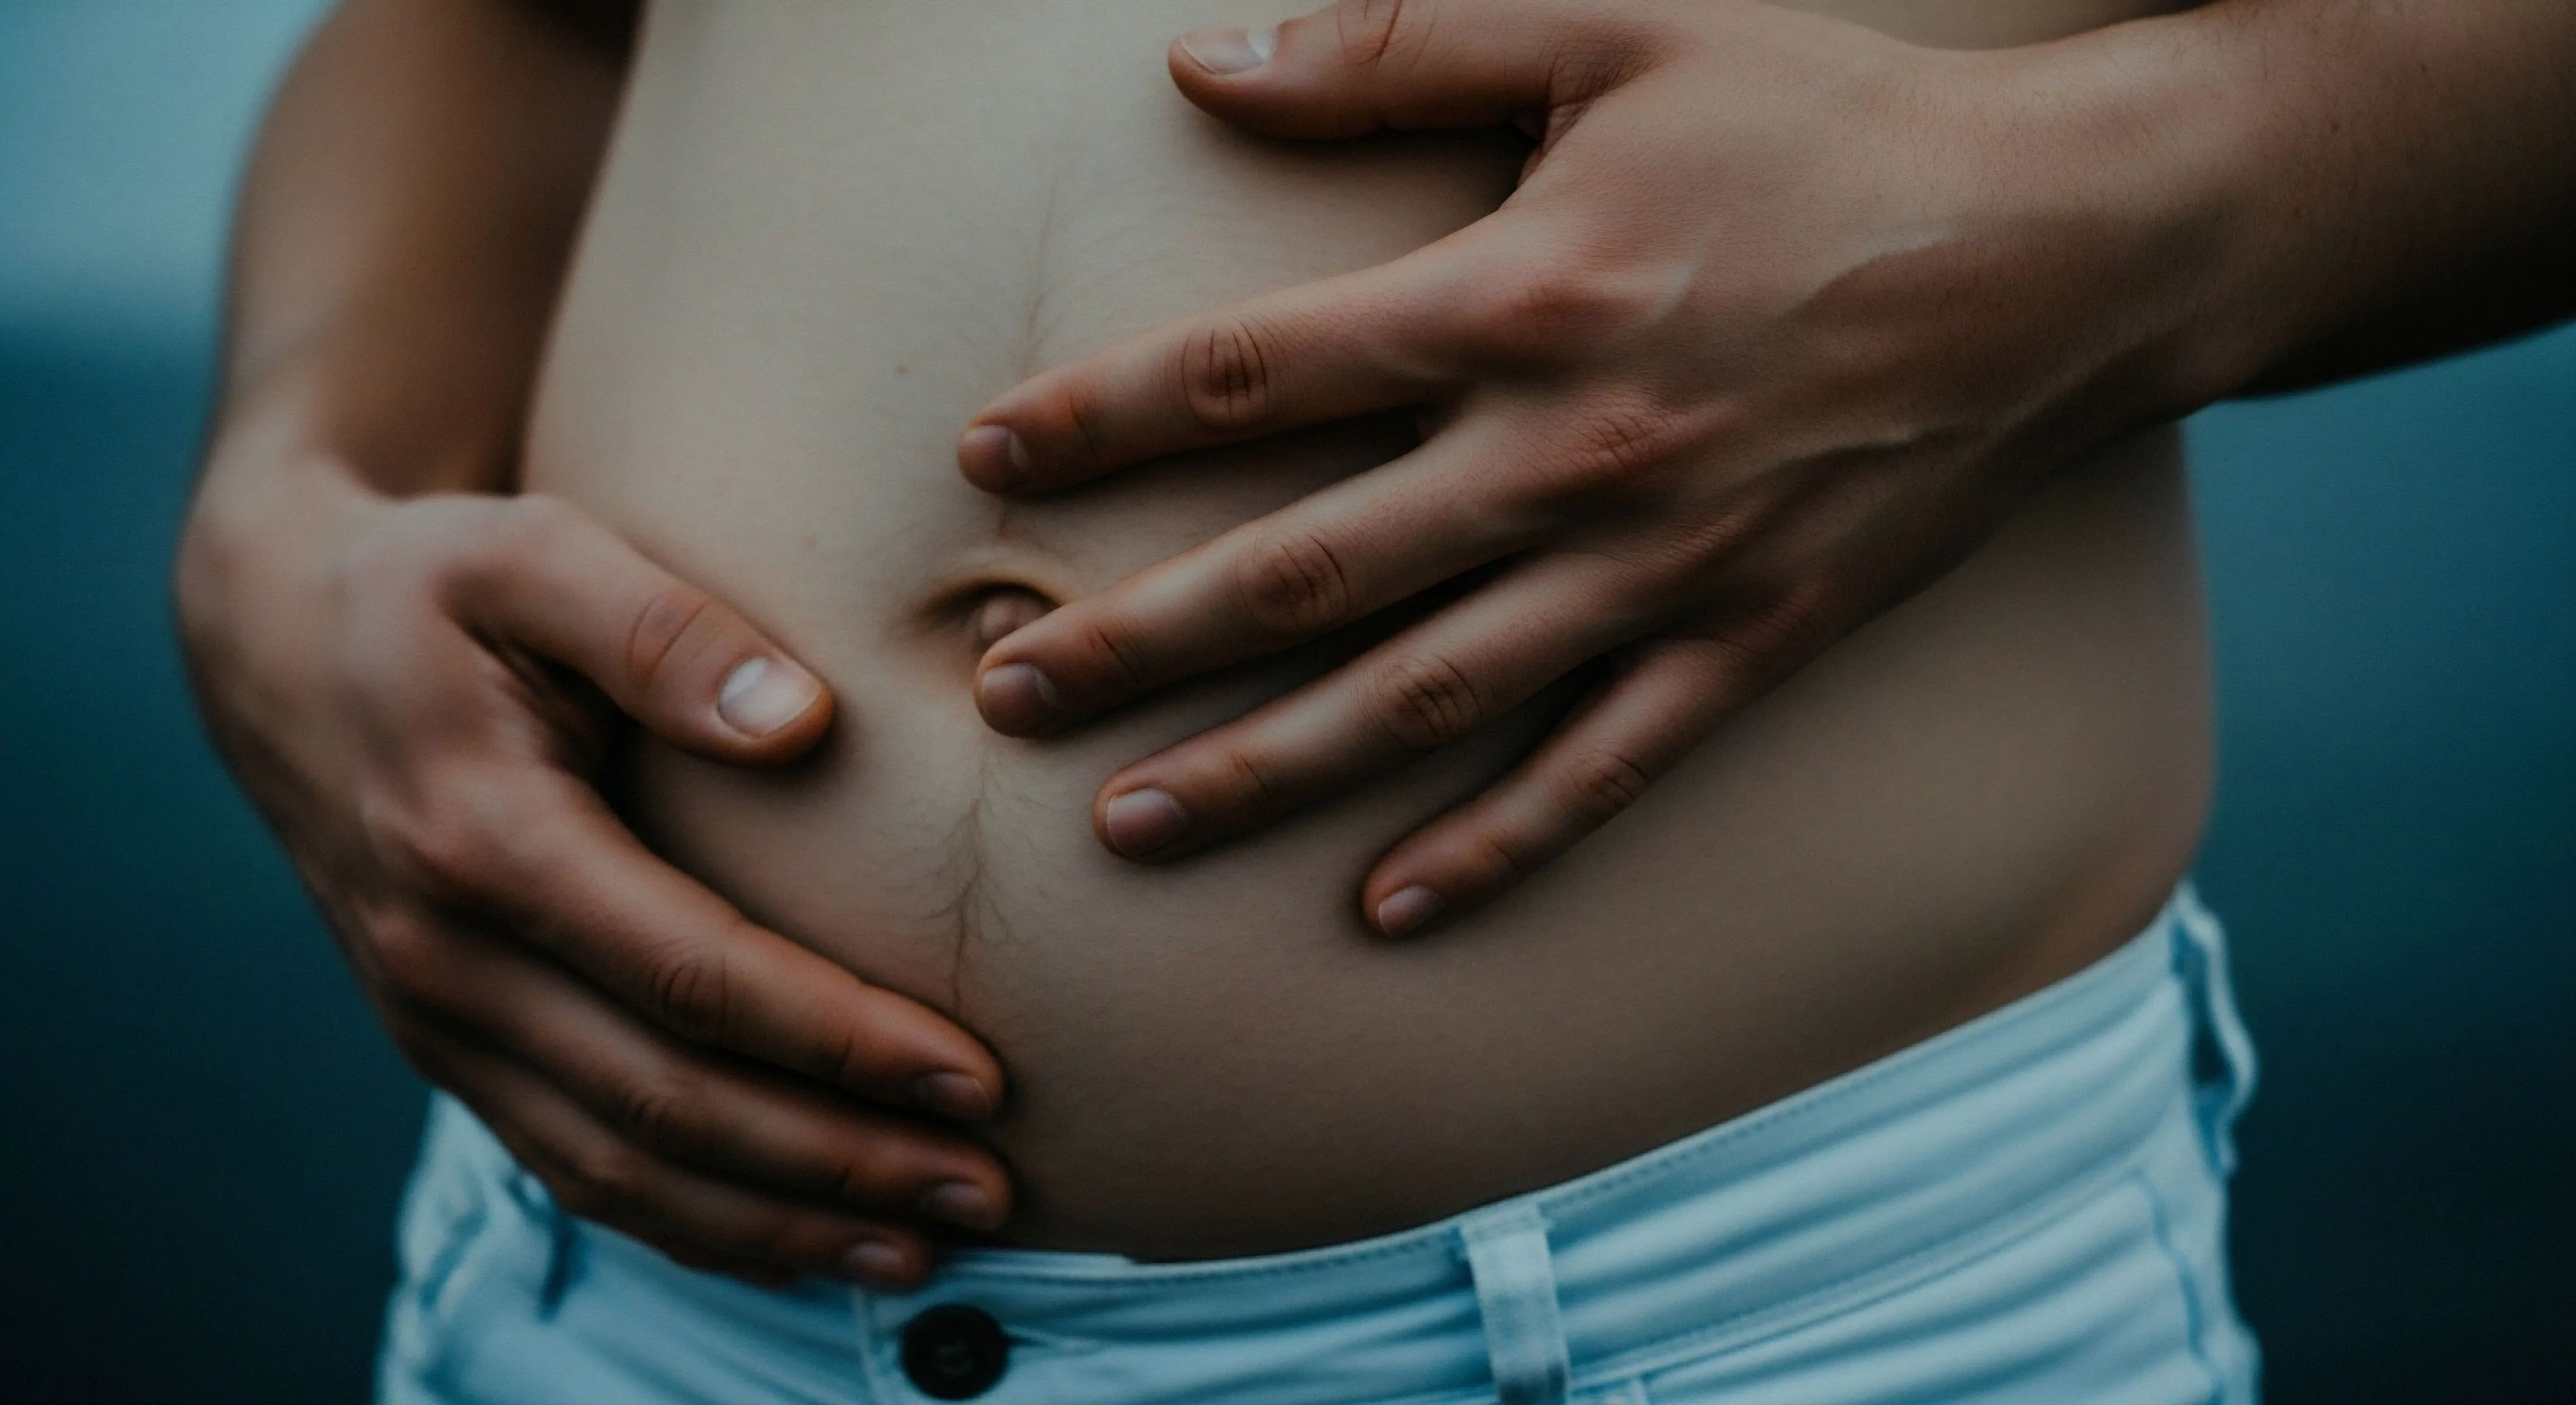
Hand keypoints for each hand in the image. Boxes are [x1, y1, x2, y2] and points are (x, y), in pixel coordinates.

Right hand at [177, 470, 1010, 1288]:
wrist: (279, 644)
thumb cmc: (430, 585)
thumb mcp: (530, 552)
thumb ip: (662, 629)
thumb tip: (804, 722)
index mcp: (482, 842)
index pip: (693, 978)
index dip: (840, 1040)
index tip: (973, 1075)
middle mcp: (449, 960)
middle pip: (671, 1104)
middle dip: (839, 1162)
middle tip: (987, 1190)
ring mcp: (439, 1022)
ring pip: (623, 1168)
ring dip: (780, 1224)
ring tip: (926, 1248)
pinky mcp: (449, 1049)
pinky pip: (575, 1169)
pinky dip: (694, 1224)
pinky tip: (805, 1244)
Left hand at [959, 0, 2211, 935]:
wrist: (2075, 247)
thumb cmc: (1837, 121)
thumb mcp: (1620, 29)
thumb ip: (1400, 45)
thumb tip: (1200, 59)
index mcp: (1520, 298)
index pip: (1253, 374)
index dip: (1101, 418)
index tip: (985, 462)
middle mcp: (1568, 457)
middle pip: (1302, 572)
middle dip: (1135, 641)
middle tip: (1001, 700)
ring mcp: (1660, 571)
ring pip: (1420, 700)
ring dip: (1262, 771)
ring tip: (1126, 827)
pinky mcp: (1749, 643)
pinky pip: (1600, 771)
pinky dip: (1493, 847)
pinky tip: (1385, 910)